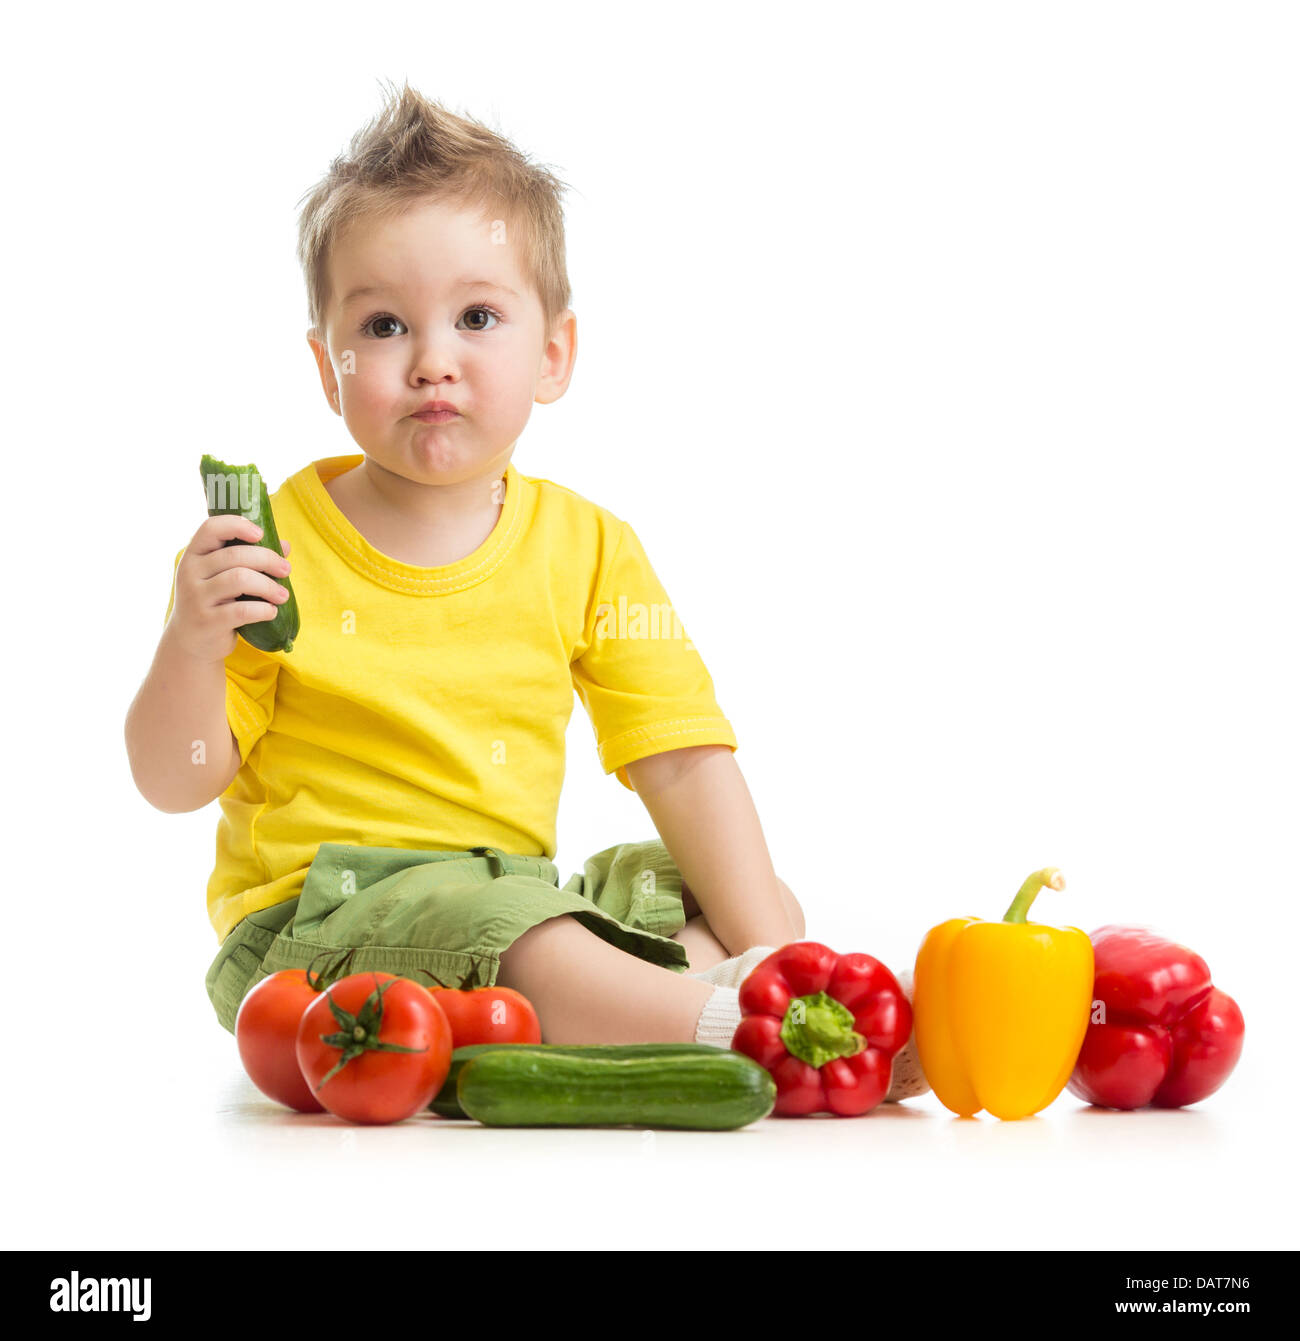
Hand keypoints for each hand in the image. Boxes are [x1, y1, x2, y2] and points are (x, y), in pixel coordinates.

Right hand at [164, 513, 292, 662]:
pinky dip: (263, 610)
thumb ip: (251, 558)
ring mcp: (196, 597)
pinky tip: (271, 611)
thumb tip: (285, 546)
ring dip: (269, 586)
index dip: (238, 525)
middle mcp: (190, 572)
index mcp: (194, 555)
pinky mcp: (208, 621)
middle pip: (235, 555)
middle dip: (268, 559)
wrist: (191, 642)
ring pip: (240, 579)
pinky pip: (242, 610)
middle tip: (286, 570)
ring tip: (283, 595)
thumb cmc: (215, 602)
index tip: (260, 534)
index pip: (211, 528)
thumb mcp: (224, 576)